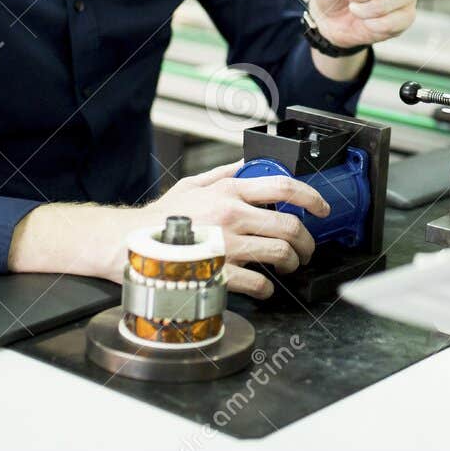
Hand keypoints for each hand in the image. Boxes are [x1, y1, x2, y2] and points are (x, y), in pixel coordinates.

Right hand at [136, 163, 330, 297]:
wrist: (127, 244)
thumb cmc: (158, 218)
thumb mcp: (192, 184)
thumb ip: (224, 173)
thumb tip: (250, 164)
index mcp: (229, 192)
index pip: (283, 187)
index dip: (312, 197)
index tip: (322, 208)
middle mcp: (232, 215)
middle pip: (289, 226)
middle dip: (306, 241)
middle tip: (306, 249)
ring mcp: (226, 245)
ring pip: (280, 253)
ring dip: (292, 262)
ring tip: (289, 266)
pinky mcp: (218, 273)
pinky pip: (258, 282)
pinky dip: (267, 287)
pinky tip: (264, 286)